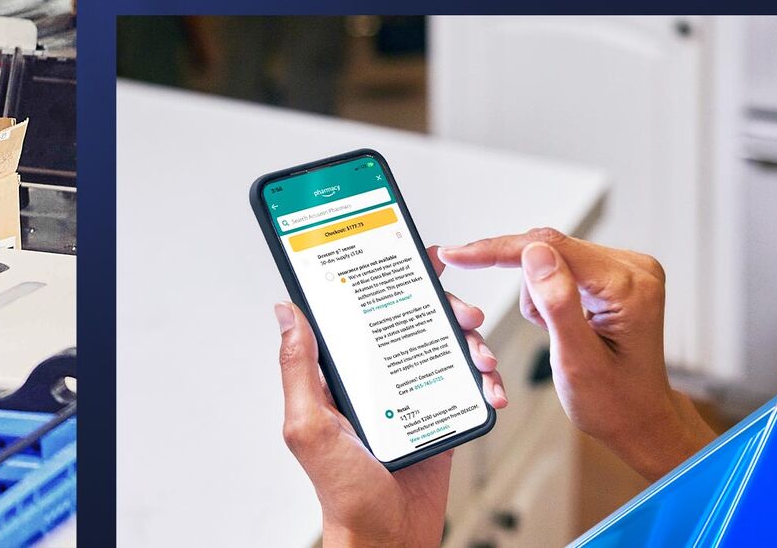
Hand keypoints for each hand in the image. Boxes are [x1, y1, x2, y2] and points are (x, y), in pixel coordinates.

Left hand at [274, 253, 503, 547]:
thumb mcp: (309, 427)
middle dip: (444, 307)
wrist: (388, 537)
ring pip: (445, 345)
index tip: (412, 257)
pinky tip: (490, 386)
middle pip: (412, 319)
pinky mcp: (440, 414)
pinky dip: (484, 380)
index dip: (384, 279)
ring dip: (471, 341)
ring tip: (481, 355)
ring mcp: (410, 392)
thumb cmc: (343, 492)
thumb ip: (298, 369)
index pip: (360, 311)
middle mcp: (375, 376)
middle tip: (463, 313)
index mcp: (339, 373)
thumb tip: (286, 312)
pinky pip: (467, 384)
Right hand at [438, 229, 714, 481]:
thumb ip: (557, 303)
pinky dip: (546, 293)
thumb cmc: (613, 400)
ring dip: (537, 294)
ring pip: (552, 256)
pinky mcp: (615, 275)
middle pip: (552, 247)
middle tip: (529, 323)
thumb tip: (534, 253)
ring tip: (554, 332)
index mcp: (630, 287)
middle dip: (527, 286)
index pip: (554, 248)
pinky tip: (559, 322)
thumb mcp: (577, 359)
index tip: (459, 255)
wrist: (637, 419)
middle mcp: (634, 269)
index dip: (500, 250)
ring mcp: (626, 270)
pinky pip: (562, 266)